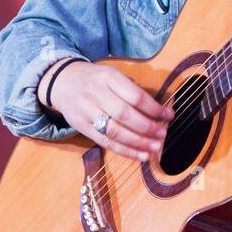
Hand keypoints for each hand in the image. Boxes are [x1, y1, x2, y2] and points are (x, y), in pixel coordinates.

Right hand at [45, 61, 173, 161]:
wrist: (62, 81)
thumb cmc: (96, 79)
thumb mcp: (113, 74)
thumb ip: (132, 90)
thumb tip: (160, 111)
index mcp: (108, 77)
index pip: (135, 96)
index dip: (154, 109)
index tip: (169, 116)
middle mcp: (96, 93)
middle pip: (125, 115)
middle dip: (147, 128)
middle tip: (163, 135)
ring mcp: (86, 111)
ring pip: (114, 131)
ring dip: (138, 143)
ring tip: (155, 148)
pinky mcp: (81, 126)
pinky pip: (105, 142)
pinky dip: (125, 151)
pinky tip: (140, 156)